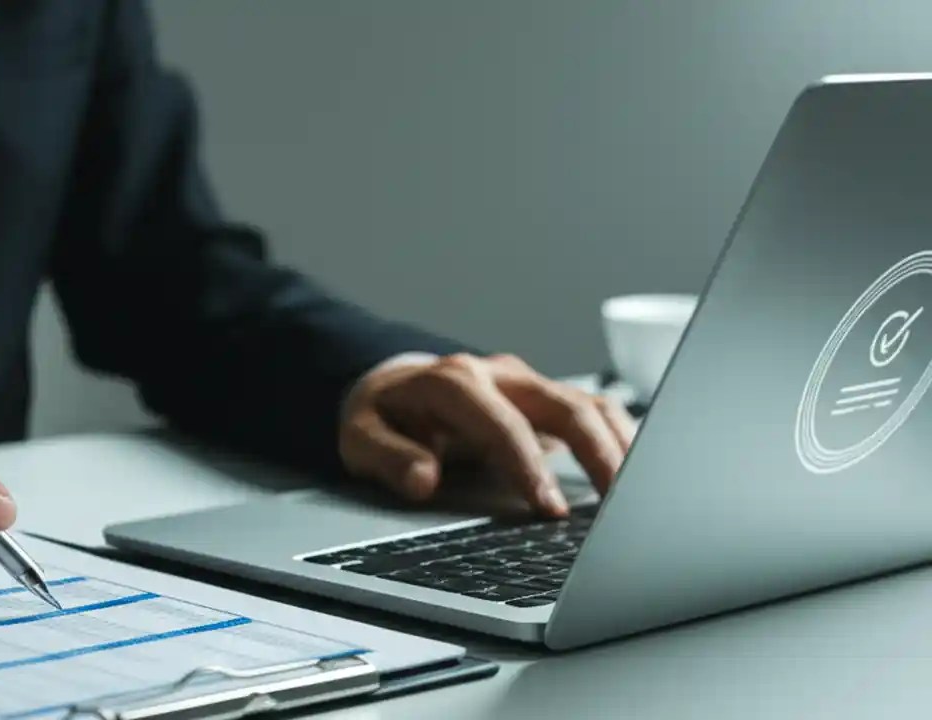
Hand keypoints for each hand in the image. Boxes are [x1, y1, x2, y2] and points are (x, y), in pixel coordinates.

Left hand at [339, 354, 635, 516]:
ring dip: (620, 447)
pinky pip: (594, 412)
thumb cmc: (381, 418)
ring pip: (588, 406)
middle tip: (620, 506)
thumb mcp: (361, 438)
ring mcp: (526, 384)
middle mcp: (497, 375)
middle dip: (596, 454)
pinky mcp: (544, 399)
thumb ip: (389, 458)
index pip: (501, 423)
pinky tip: (638, 475)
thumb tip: (424, 479)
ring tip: (642, 495)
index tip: (550, 508)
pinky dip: (620, 440)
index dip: (528, 465)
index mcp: (453, 382)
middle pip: (563, 406)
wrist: (391, 388)